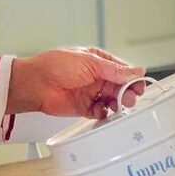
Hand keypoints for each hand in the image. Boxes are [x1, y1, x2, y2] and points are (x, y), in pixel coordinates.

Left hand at [6, 47, 145, 118]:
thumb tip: (137, 70)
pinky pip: (100, 112)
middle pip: (120, 87)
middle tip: (129, 98)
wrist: (35, 84)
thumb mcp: (90, 63)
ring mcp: (92, 92)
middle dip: (127, 93)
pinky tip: (102, 111)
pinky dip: (104, 113)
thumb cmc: (56, 66)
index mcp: (100, 62)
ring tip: (116, 106)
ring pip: (112, 100)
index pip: (123, 71)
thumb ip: (115, 70)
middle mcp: (97, 77)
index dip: (132, 79)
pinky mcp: (85, 107)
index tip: (138, 86)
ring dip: (117, 104)